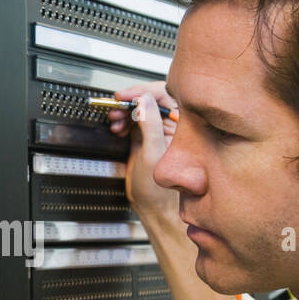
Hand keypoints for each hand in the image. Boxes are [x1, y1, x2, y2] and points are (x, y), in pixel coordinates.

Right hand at [108, 82, 178, 224]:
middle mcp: (172, 126)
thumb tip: (144, 101)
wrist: (152, 207)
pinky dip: (123, 120)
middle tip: (117, 107)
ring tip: (116, 120)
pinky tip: (118, 128)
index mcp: (182, 126)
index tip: (126, 95)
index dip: (143, 92)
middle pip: (151, 99)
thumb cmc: (161, 190)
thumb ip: (150, 124)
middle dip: (131, 101)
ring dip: (125, 111)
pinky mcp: (146, 137)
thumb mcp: (153, 153)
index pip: (165, 96)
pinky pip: (134, 119)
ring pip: (140, 108)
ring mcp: (158, 130)